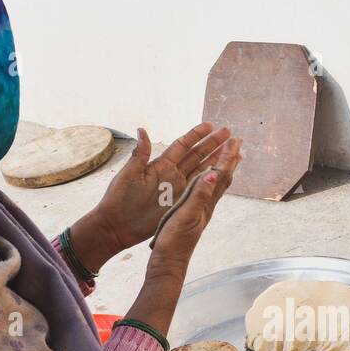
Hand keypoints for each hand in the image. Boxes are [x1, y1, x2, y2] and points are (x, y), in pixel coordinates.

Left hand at [70, 122, 232, 269]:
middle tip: (229, 133)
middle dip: (212, 144)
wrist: (118, 225)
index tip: (210, 125)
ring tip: (232, 150)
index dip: (196, 135)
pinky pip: (199, 189)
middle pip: (196, 155)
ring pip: (201, 171)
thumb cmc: (119, 198)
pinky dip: (211, 180)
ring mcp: (177, 189)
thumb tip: (142, 129)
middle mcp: (171, 174)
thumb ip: (140, 153)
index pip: (182, 145)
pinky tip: (222, 174)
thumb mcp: (129, 174)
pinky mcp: (180, 202)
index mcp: (160, 164)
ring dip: (216, 160)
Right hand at [124, 137, 242, 336]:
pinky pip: (206, 193)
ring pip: (217, 186)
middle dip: (230, 160)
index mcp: (205, 203)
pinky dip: (210, 181)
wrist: (168, 265)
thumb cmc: (174, 243)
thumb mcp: (184, 216)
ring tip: (229, 158)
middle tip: (238, 143)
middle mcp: (207, 207)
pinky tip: (206, 183)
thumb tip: (213, 174)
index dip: (227, 157)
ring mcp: (201, 212)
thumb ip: (199, 195)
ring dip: (223, 169)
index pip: (220, 175)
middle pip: (224, 178)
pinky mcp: (194, 217)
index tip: (234, 139)